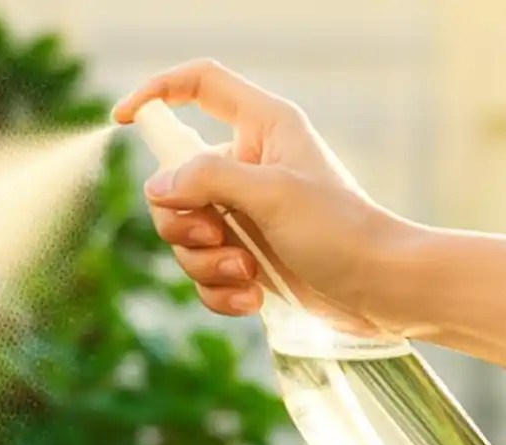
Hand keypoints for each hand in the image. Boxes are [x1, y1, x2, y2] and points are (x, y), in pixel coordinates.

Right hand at [113, 59, 408, 334]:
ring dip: (204, 262)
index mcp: (262, 128)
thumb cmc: (341, 231)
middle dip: (181, 219)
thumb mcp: (272, 194)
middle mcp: (248, 166)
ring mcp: (244, 214)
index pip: (199, 85)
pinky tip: (251, 299)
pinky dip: (218, 289)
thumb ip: (208, 179)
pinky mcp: (244, 256)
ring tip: (245, 274)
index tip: (123, 120)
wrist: (382, 290)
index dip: (157, 92)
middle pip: (172, 179)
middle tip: (215, 235)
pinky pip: (201, 270)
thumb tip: (159, 187)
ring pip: (181, 232)